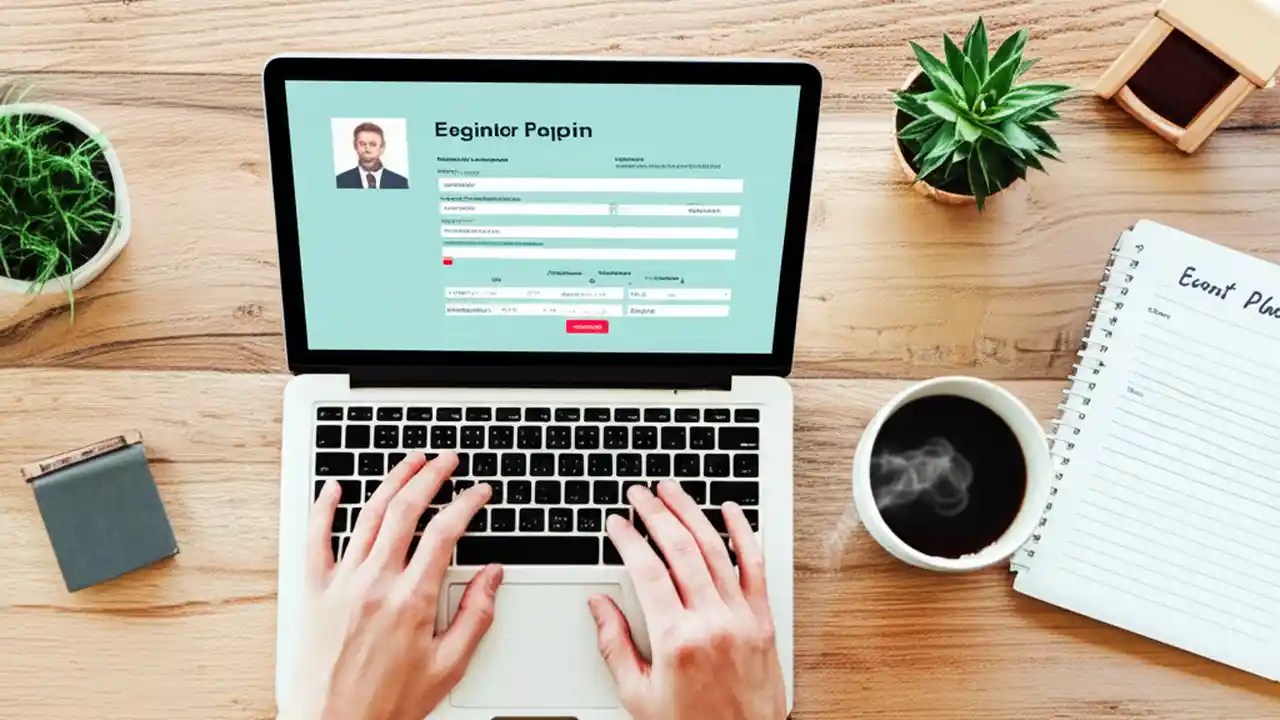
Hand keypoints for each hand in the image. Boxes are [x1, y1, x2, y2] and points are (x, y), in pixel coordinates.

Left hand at [281, 452, 500, 719]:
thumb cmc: (387, 706)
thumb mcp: (448, 667)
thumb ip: (475, 616)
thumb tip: (493, 577)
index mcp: (411, 600)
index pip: (445, 532)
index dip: (467, 503)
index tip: (479, 492)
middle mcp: (375, 583)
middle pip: (406, 510)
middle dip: (431, 476)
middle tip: (447, 460)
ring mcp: (341, 584)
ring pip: (367, 515)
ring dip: (391, 481)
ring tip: (410, 462)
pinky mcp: (314, 592)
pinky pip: (315, 539)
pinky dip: (324, 508)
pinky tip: (334, 488)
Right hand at [590, 481, 785, 719]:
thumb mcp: (638, 695)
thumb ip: (614, 645)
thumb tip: (598, 605)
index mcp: (676, 640)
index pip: (647, 571)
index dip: (628, 539)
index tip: (616, 523)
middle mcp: (712, 622)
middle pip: (680, 549)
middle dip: (655, 514)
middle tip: (639, 495)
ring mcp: (741, 618)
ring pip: (715, 549)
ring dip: (691, 513)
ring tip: (672, 491)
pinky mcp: (762, 620)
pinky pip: (755, 565)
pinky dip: (742, 533)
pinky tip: (730, 511)